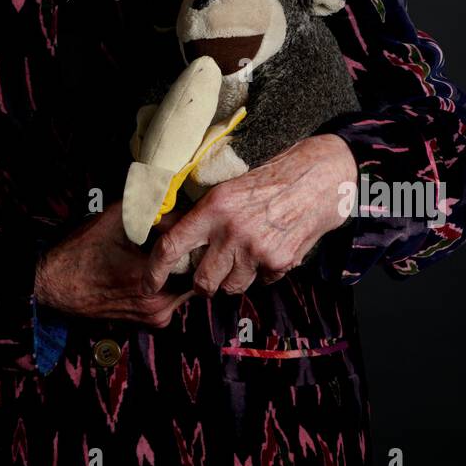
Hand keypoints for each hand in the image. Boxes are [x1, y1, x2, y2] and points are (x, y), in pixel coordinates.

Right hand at [34, 200, 195, 327]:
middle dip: (192, 252)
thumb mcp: (113, 219)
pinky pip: (175, 298)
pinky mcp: (152, 322)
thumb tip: (176, 199)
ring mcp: (155, 317)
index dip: (192, 234)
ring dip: (183, 268)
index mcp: (147, 278)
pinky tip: (158, 267)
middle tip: (184, 234)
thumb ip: (148, 206)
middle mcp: (156, 304)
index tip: (189, 221)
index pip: (192, 253)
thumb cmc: (81, 253)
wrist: (56, 286)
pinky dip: (173, 282)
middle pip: (194, 274)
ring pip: (187, 287)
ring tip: (169, 249)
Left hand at [142, 134, 357, 296]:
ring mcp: (257, 250)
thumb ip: (201, 216)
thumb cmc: (269, 182)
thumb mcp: (228, 190)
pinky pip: (262, 282)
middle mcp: (232, 231)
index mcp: (214, 208)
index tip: (148, 284)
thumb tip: (170, 237)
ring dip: (235, 278)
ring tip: (246, 254)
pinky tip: (270, 249)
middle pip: (203, 281)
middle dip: (204, 284)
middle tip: (209, 275)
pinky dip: (263, 273)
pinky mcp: (280, 262)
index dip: (155, 271)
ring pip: (232, 287)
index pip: (172, 246)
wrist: (317, 179)